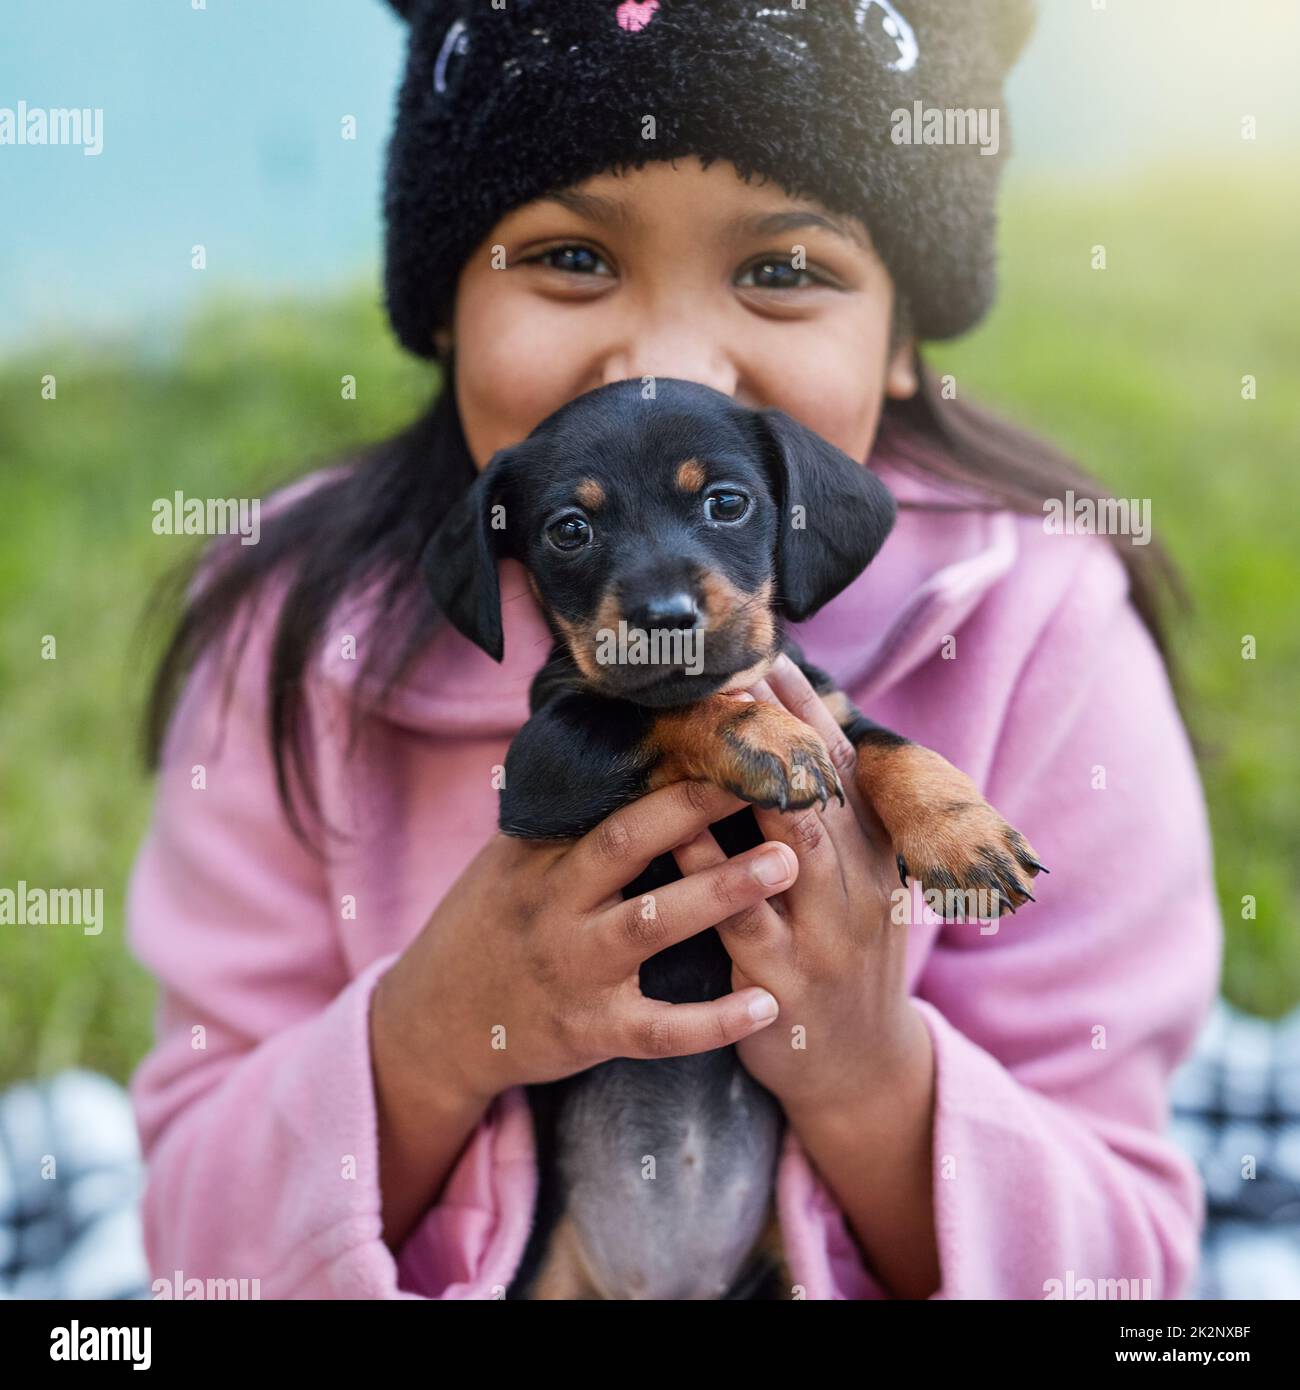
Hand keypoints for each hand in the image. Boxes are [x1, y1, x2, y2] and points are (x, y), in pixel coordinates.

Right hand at [374, 778, 800, 1110]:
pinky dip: (713, 1022)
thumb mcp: (512, 859)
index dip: (671, 767)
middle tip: (769, 783)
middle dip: (698, 809)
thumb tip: (623, 737)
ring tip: (788, 865)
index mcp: (543, 854)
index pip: (610, 798)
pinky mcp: (591, 1030)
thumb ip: (565, 813)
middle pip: (628, 844)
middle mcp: (556, 903)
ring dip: (722, 892)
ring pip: (654, 925)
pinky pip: (660, 1030)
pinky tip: (767, 1006)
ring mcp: (575, 968)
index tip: (729, 736)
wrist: (438, 1021)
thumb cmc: (493, 924)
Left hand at [672, 654, 919, 1120]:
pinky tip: (676, 836)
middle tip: (730, 674)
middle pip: (818, 793)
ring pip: (792, 850)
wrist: (859, 1068)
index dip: (808, 710)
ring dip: (751, 790)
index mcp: (875, 856)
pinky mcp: (784, 989)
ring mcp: (825, 940)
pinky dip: (713, 877)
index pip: (844, 766)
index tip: (769, 654)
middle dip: (777, 732)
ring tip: (708, 734)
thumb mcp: (860, 883)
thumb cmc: (843, 954)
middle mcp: (858, 889)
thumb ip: (834, 815)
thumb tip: (800, 730)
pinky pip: (744, 925)